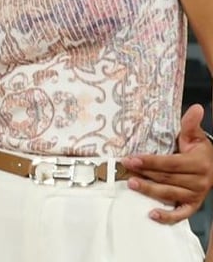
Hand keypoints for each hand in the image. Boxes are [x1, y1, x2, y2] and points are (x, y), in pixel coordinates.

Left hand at [124, 105, 212, 223]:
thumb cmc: (198, 150)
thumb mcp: (195, 136)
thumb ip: (190, 124)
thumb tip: (196, 108)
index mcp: (199, 163)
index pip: (170, 163)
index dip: (150, 161)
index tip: (131, 159)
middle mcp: (199, 181)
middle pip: (167, 178)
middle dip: (145, 173)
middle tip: (125, 169)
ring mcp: (196, 195)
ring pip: (170, 194)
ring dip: (149, 190)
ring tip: (132, 184)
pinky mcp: (193, 205)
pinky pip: (181, 214)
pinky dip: (167, 217)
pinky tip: (152, 215)